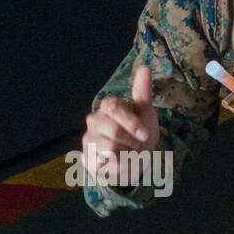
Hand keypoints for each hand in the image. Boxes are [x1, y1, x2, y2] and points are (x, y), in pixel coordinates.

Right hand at [81, 64, 158, 181]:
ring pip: (110, 148)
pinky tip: (118, 162)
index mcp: (108, 106)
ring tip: (128, 153)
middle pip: (114, 131)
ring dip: (127, 155)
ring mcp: (88, 138)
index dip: (132, 123)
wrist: (134, 160)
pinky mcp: (87, 157)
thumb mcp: (146, 113)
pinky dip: (118, 165)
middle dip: (132, 142)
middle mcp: (94, 120)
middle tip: (137, 146)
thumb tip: (144, 67)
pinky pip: (104, 163)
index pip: (114, 108)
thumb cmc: (139, 134)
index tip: (144, 134)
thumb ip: (142, 92)